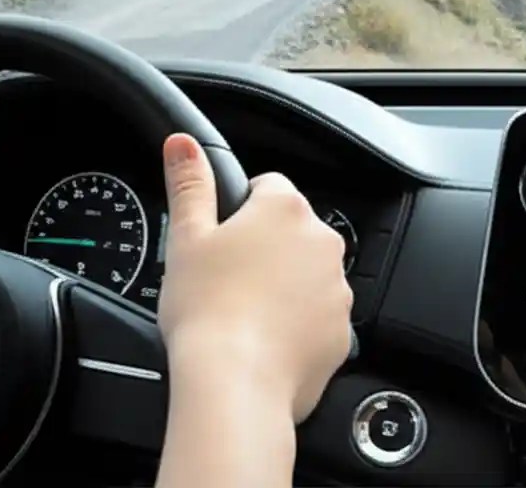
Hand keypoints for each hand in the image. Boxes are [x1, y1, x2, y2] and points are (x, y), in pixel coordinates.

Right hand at [157, 133, 352, 422]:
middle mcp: (321, 243)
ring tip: (241, 312)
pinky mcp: (341, 333)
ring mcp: (336, 289)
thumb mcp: (185, 237)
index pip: (267, 186)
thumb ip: (189, 183)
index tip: (220, 237)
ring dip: (281, 285)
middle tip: (223, 277)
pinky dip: (295, 324)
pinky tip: (261, 339)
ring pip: (305, 275)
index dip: (238, 210)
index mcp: (285, 209)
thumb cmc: (207, 310)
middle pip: (290, 231)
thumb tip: (184, 143)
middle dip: (262, 248)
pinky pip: (317, 317)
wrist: (234, 383)